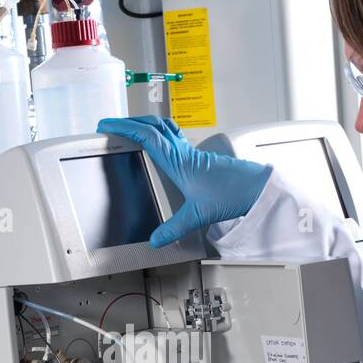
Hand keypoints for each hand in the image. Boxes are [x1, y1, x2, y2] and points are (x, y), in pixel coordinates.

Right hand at [97, 116, 270, 247]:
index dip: (124, 127)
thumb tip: (155, 240)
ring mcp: (192, 152)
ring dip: (146, 124)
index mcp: (177, 161)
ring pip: (164, 127)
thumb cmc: (232, 193)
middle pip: (152, 125)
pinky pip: (175, 137)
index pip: (146, 136)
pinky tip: (161, 144)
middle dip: (129, 122)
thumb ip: (174, 228)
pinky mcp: (199, 157)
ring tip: (131, 129)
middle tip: (112, 125)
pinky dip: (162, 134)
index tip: (106, 125)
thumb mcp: (198, 215)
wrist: (256, 187)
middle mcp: (183, 152)